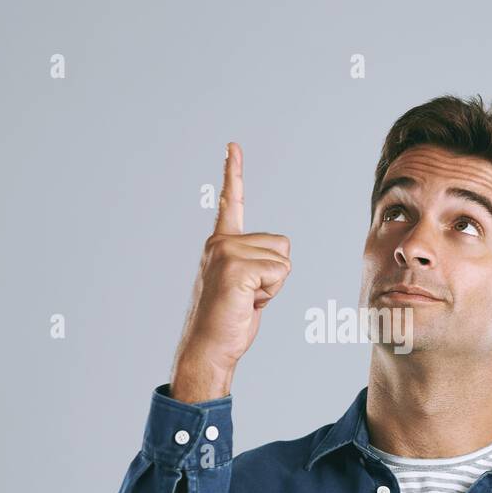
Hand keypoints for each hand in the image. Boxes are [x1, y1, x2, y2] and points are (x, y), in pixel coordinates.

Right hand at [170, 142, 291, 401]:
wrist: (208, 347)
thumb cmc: (227, 321)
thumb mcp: (244, 285)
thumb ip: (255, 265)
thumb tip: (278, 262)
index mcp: (221, 244)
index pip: (231, 202)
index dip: (233, 172)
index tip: (233, 145)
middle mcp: (220, 243)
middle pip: (282, 244)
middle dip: (275, 275)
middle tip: (247, 296)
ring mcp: (226, 253)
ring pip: (283, 261)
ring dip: (273, 287)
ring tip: (245, 300)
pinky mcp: (235, 267)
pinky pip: (279, 273)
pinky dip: (270, 294)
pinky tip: (246, 303)